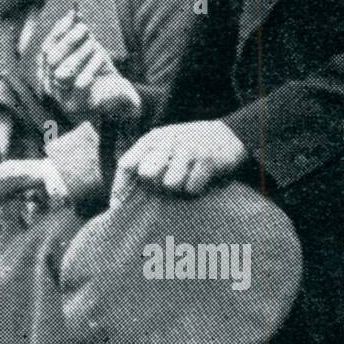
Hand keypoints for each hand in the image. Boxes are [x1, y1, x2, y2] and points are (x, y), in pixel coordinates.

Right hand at [37, 10, 140, 120]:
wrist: (118, 92)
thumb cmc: (99, 68)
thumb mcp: (88, 47)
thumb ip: (79, 32)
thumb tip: (75, 11)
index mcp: (46, 71)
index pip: (45, 48)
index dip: (58, 31)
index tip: (73, 15)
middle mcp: (49, 85)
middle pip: (51, 59)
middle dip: (68, 41)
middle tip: (85, 29)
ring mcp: (61, 98)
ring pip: (63, 72)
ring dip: (80, 54)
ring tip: (95, 46)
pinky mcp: (78, 105)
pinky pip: (81, 83)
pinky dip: (92, 67)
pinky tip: (102, 59)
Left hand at [112, 120, 246, 198]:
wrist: (227, 136)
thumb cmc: (188, 148)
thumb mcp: (163, 147)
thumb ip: (142, 164)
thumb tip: (118, 198)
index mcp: (152, 139)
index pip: (126, 164)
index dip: (119, 187)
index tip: (116, 208)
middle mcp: (167, 141)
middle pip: (147, 174)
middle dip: (154, 186)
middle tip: (167, 184)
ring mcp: (188, 150)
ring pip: (170, 184)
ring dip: (178, 187)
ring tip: (187, 177)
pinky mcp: (207, 160)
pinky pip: (191, 188)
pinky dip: (195, 188)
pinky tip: (201, 178)